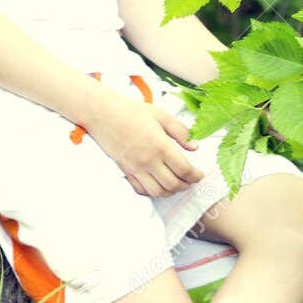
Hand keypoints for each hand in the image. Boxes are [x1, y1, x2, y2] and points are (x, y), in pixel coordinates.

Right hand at [86, 94, 204, 196]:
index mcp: (160, 145)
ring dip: (171, 191)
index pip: (184, 169)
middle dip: (186, 185)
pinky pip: (141, 190)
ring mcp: (136, 168)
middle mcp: (149, 161)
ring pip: (158, 191)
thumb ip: (180, 131)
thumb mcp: (161, 115)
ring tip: (177, 184)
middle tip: (191, 180)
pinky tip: (158, 184)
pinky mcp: (126, 171)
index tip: (200, 174)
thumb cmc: (132, 111)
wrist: (103, 114)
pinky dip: (153, 191)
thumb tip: (195, 147)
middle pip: (173, 184)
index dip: (196, 176)